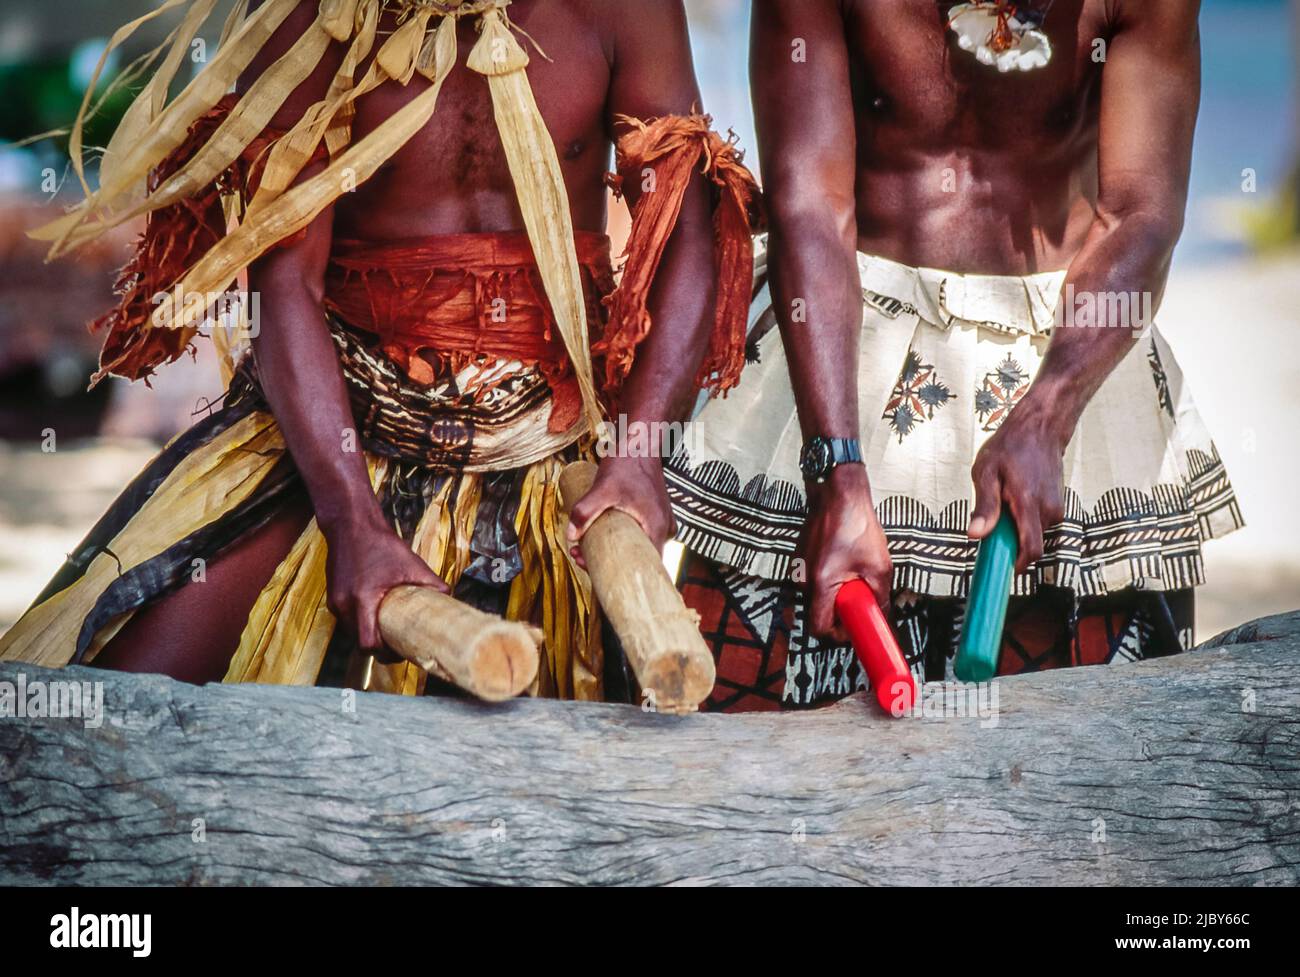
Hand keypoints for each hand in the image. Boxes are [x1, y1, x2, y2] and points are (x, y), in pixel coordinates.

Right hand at [323, 514, 447, 654]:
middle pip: (359, 643)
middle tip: (400, 644)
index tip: (400, 650)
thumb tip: (449, 597)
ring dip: (370, 635)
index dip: (385, 653)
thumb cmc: (379, 542)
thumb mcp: (410, 563)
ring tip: (390, 630)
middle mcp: (343, 605)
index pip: (367, 643)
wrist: (350, 525)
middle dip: (380, 648)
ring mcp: (335, 602)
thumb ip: (430, 582)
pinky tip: (377, 615)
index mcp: (362, 600)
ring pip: (352, 633)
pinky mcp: (333, 597)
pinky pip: (348, 620)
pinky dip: (362, 622)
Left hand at [566, 455, 675, 566]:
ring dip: (613, 550)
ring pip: (638, 547)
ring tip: (584, 545)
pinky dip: (621, 539)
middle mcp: (664, 529)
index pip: (644, 566)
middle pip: (639, 559)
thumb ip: (585, 512)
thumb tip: (571, 535)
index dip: (618, 574)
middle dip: (608, 562)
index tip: (593, 567)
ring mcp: (662, 523)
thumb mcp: (603, 488)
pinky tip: (601, 535)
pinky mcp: (655, 517)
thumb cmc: (627, 464)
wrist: (640, 444)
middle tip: (580, 555)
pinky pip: (640, 536)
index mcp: (657, 528)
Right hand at [802, 464, 892, 642]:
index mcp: (820, 584)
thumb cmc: (856, 525)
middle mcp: (803, 578)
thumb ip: (880, 597)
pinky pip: (814, 579)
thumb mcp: (878, 566)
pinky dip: (830, 579)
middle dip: (840, 612)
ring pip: (817, 595)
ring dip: (836, 594)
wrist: (838, 494)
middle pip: (818, 612)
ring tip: (854, 576)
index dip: (837, 635)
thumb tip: (881, 616)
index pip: (818, 628)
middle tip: (860, 600)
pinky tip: (845, 562)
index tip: (853, 630)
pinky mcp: (801, 557)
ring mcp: (799, 567)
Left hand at [968, 399, 1068, 573]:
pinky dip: (1023, 519)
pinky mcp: (1057, 506)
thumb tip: (976, 535)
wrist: (1040, 428)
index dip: (1016, 567)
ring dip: (1015, 528)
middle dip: (1009, 542)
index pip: (1031, 550)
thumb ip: (984, 506)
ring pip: (1032, 534)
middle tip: (991, 522)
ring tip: (1002, 501)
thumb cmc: (1010, 447)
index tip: (999, 570)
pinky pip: (1036, 524)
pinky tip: (1013, 498)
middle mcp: (1049, 510)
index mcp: (1030, 505)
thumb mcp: (987, 472)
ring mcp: (1056, 508)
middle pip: (1029, 544)